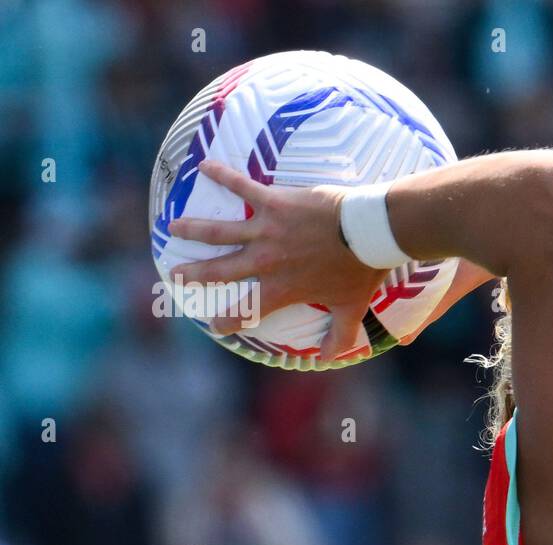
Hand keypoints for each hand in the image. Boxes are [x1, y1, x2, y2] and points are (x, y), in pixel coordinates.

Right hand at [168, 158, 390, 361]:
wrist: (367, 233)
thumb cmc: (361, 271)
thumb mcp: (351, 308)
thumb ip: (340, 335)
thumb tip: (330, 359)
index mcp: (282, 288)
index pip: (247, 310)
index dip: (228, 320)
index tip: (214, 325)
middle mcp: (265, 262)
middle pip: (221, 271)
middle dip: (195, 275)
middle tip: (176, 275)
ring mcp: (266, 231)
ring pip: (219, 232)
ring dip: (194, 229)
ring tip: (173, 227)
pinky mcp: (273, 202)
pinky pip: (242, 186)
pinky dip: (222, 175)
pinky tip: (205, 165)